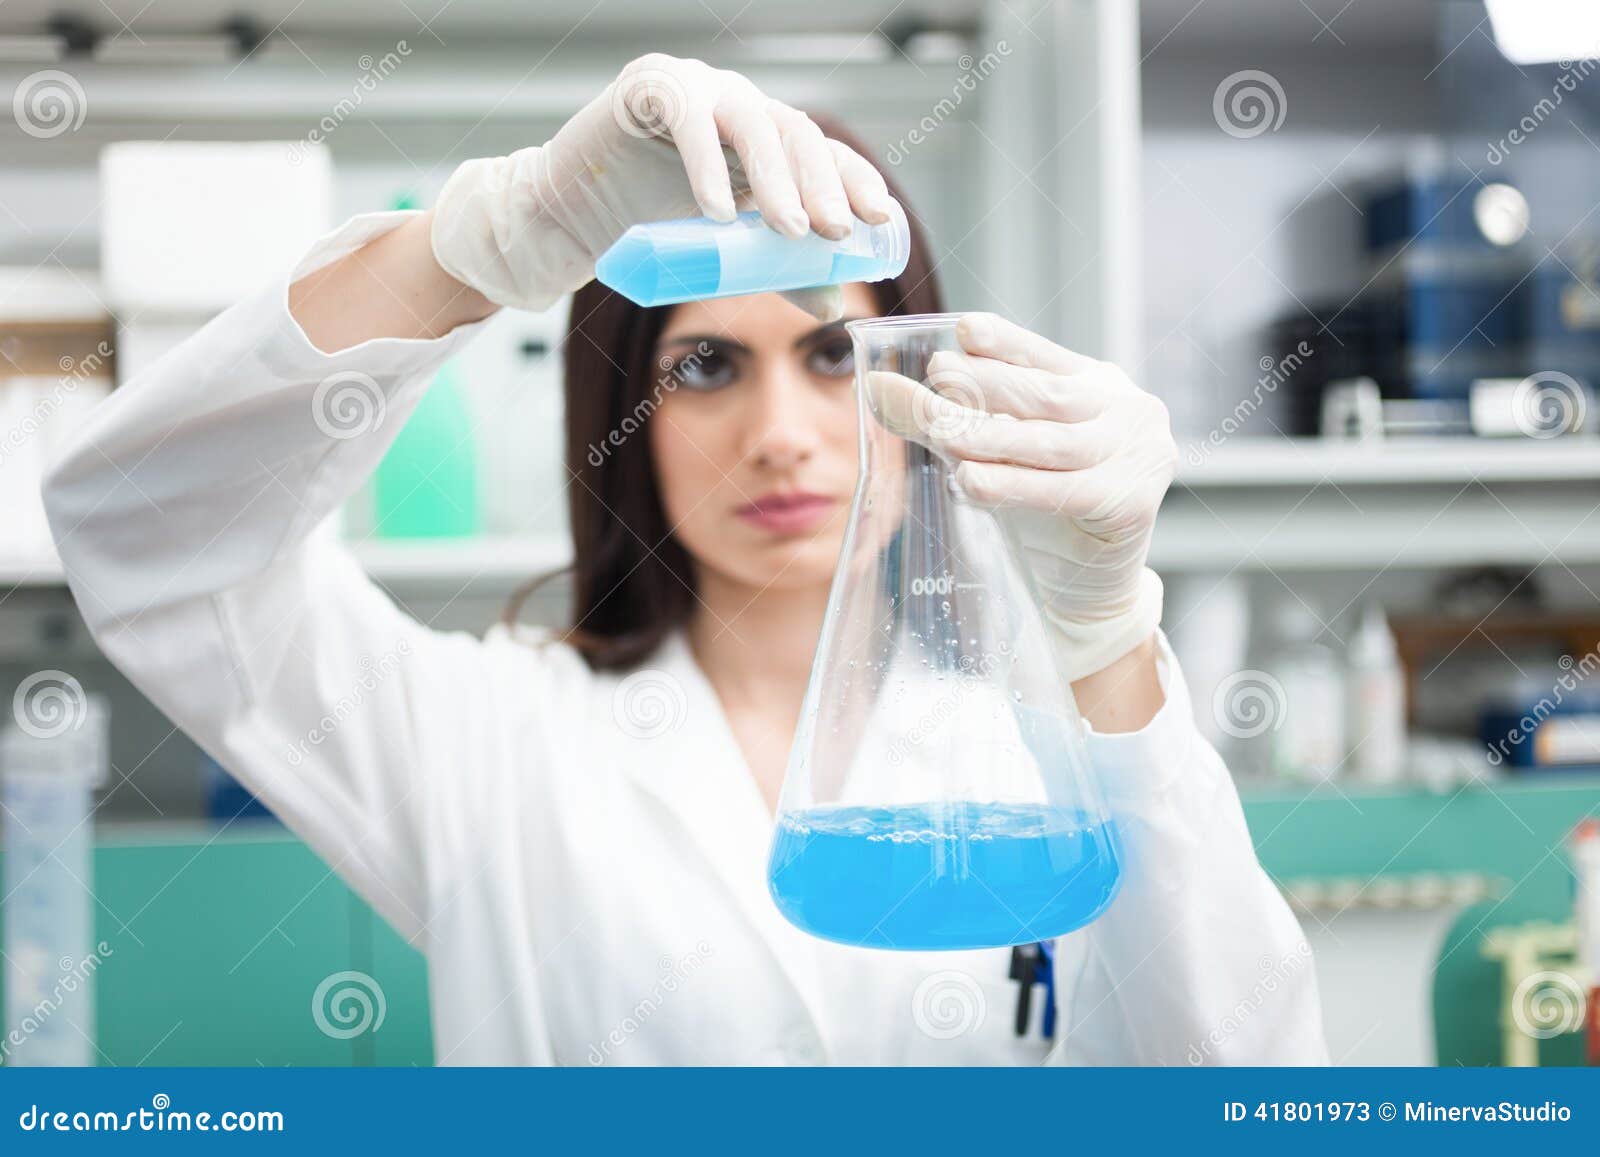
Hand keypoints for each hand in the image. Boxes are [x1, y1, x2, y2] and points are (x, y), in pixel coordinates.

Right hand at [430, 54, 896, 317]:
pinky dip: (707, 165)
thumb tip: (833, 305)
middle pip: (797, 133)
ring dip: (777, 179)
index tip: (880, 218)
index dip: (854, 179)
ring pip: (753, 122)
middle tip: (836, 232)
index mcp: (763, 138)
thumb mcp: (725, 254)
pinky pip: (688, 117)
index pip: (821, 150)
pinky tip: (720, 211)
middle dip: (823, 183)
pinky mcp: (650, 87)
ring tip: (791, 231)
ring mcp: (697, 89)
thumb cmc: (647, 228)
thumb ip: (775, 270)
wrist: (569, 218)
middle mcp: (737, 105)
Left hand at [867, 313, 1175, 682]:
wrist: (1089, 588)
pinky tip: (971, 482)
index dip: (1005, 344)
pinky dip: (1014, 486)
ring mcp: (1140, 454)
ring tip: (942, 434)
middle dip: (988, 388)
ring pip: (1052, 442)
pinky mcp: (1135, 502)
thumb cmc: (1042, 513)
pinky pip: (1064, 490)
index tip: (963, 330)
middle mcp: (1127, 410)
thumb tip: (875, 385)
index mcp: (1097, 385)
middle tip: (937, 377)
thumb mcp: (994, 454)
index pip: (1045, 357)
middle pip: (1047, 396)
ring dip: (992, 437)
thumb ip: (943, 418)